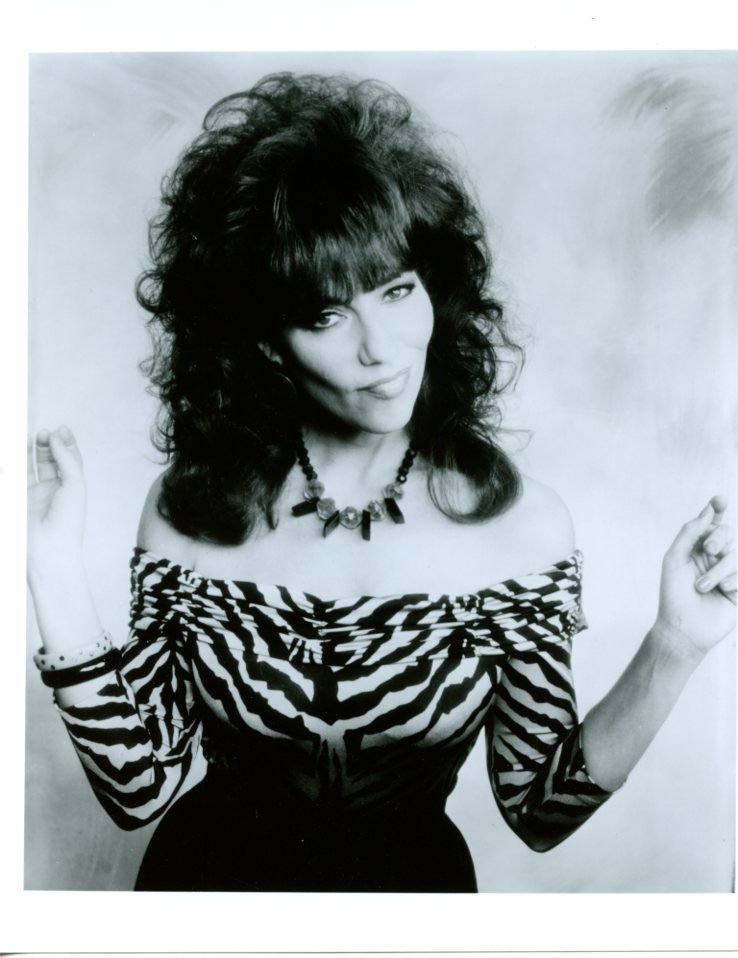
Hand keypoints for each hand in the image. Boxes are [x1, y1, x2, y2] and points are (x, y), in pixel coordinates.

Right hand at [27, 426, 86, 574]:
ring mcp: (32, 494)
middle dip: (46, 444)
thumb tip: (54, 435)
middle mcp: (51, 490)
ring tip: (31, 435)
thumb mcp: (75, 483)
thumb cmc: (68, 519)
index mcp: (70, 488)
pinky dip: (16, 460)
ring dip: (29, 449)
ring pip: (29, 465)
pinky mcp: (16, 498)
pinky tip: (18, 447)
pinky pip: (16, 475)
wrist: (48, 549)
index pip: (68, 459)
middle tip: (44, 433)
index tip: (61, 429)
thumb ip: (65, 458)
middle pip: (48, 459)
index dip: (64, 443)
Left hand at [655, 496, 735, 657]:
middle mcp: (714, 558)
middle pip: (728, 534)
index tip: (720, 500)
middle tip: (709, 549)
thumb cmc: (674, 595)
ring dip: (720, 570)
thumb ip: (690, 533)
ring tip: (703, 587)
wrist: (684, 630)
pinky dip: (732, 581)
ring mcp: (728, 573)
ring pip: (736, 555)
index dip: (717, 508)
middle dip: (719, 538)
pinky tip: (722, 592)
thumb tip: (708, 511)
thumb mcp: (675, 559)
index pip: (711, 523)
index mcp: (696, 548)